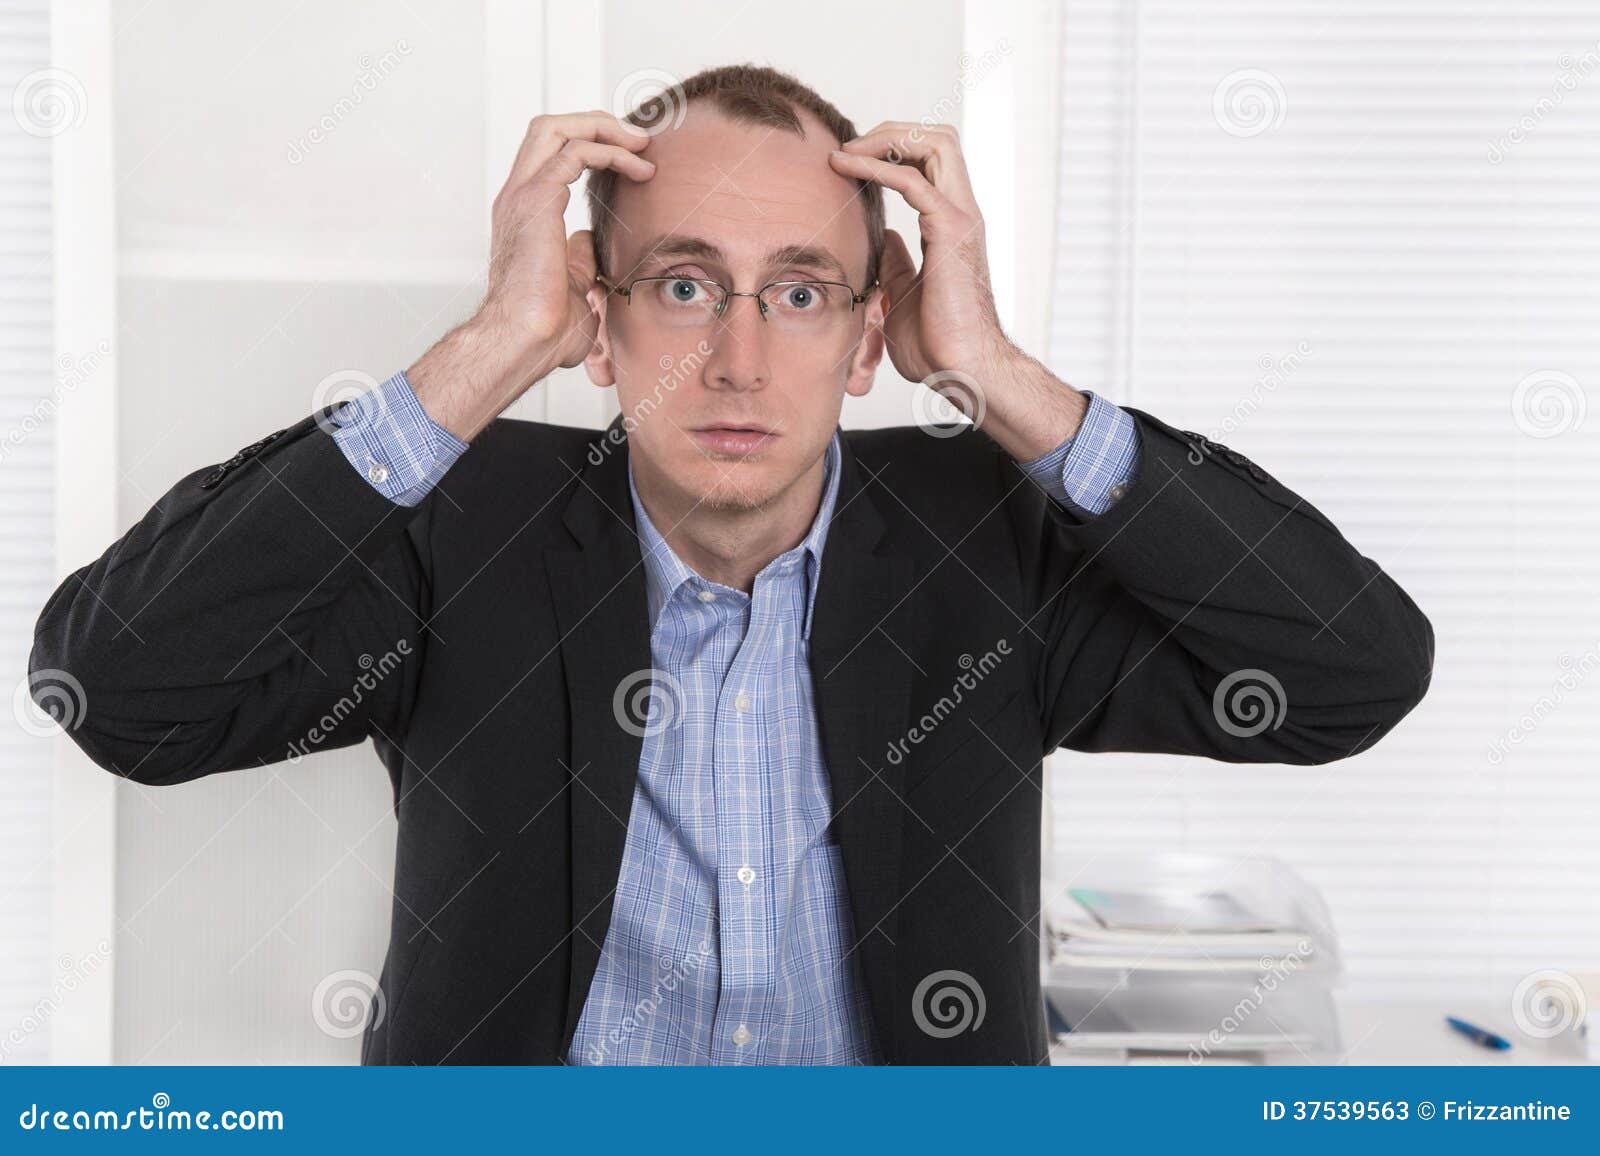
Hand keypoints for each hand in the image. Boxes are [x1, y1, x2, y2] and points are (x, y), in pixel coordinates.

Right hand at [411, 111, 654, 440]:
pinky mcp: (537, 201)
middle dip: (597, 123)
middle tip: (639, 140)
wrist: (524, 342)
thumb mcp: (574, 286)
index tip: (632, 158)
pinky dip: (610, 152)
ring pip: (557, 128)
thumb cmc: (546, 331)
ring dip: (606, 129)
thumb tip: (592, 245)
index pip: (550, 154)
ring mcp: (522, 195)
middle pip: (548, 128)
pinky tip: (639, 168)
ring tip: (644, 146)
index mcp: (524, 214)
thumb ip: (580, 260)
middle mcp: (517, 196)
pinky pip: (575, 152)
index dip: (590, 144)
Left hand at [828, 123, 1009, 393]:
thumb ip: (897, 263)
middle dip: (892, 131)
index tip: (851, 161)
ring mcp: (960, 217)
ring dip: (886, 137)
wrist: (961, 368)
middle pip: (939, 138)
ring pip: (934, 142)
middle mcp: (962, 212)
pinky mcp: (949, 229)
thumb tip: (885, 242)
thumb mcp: (902, 294)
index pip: (931, 163)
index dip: (894, 150)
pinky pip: (912, 178)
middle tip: (851, 146)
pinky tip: (847, 167)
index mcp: (952, 225)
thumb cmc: (937, 344)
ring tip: (848, 150)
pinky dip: (876, 165)